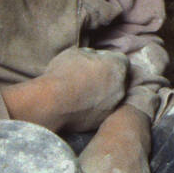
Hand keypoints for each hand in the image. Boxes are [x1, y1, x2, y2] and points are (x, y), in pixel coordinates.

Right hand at [4, 47, 128, 132]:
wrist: (52, 102)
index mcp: (118, 67)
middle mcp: (121, 87)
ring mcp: (113, 105)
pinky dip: (94, 107)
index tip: (96, 60)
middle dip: (108, 76)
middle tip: (90, 75)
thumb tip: (93, 56)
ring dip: (102, 93)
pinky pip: (101, 110)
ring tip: (83, 91)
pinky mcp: (102, 120)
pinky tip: (79, 104)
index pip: (120, 60)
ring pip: (112, 96)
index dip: (108, 59)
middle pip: (119, 79)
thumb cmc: (64, 73)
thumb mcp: (75, 52)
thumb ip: (90, 53)